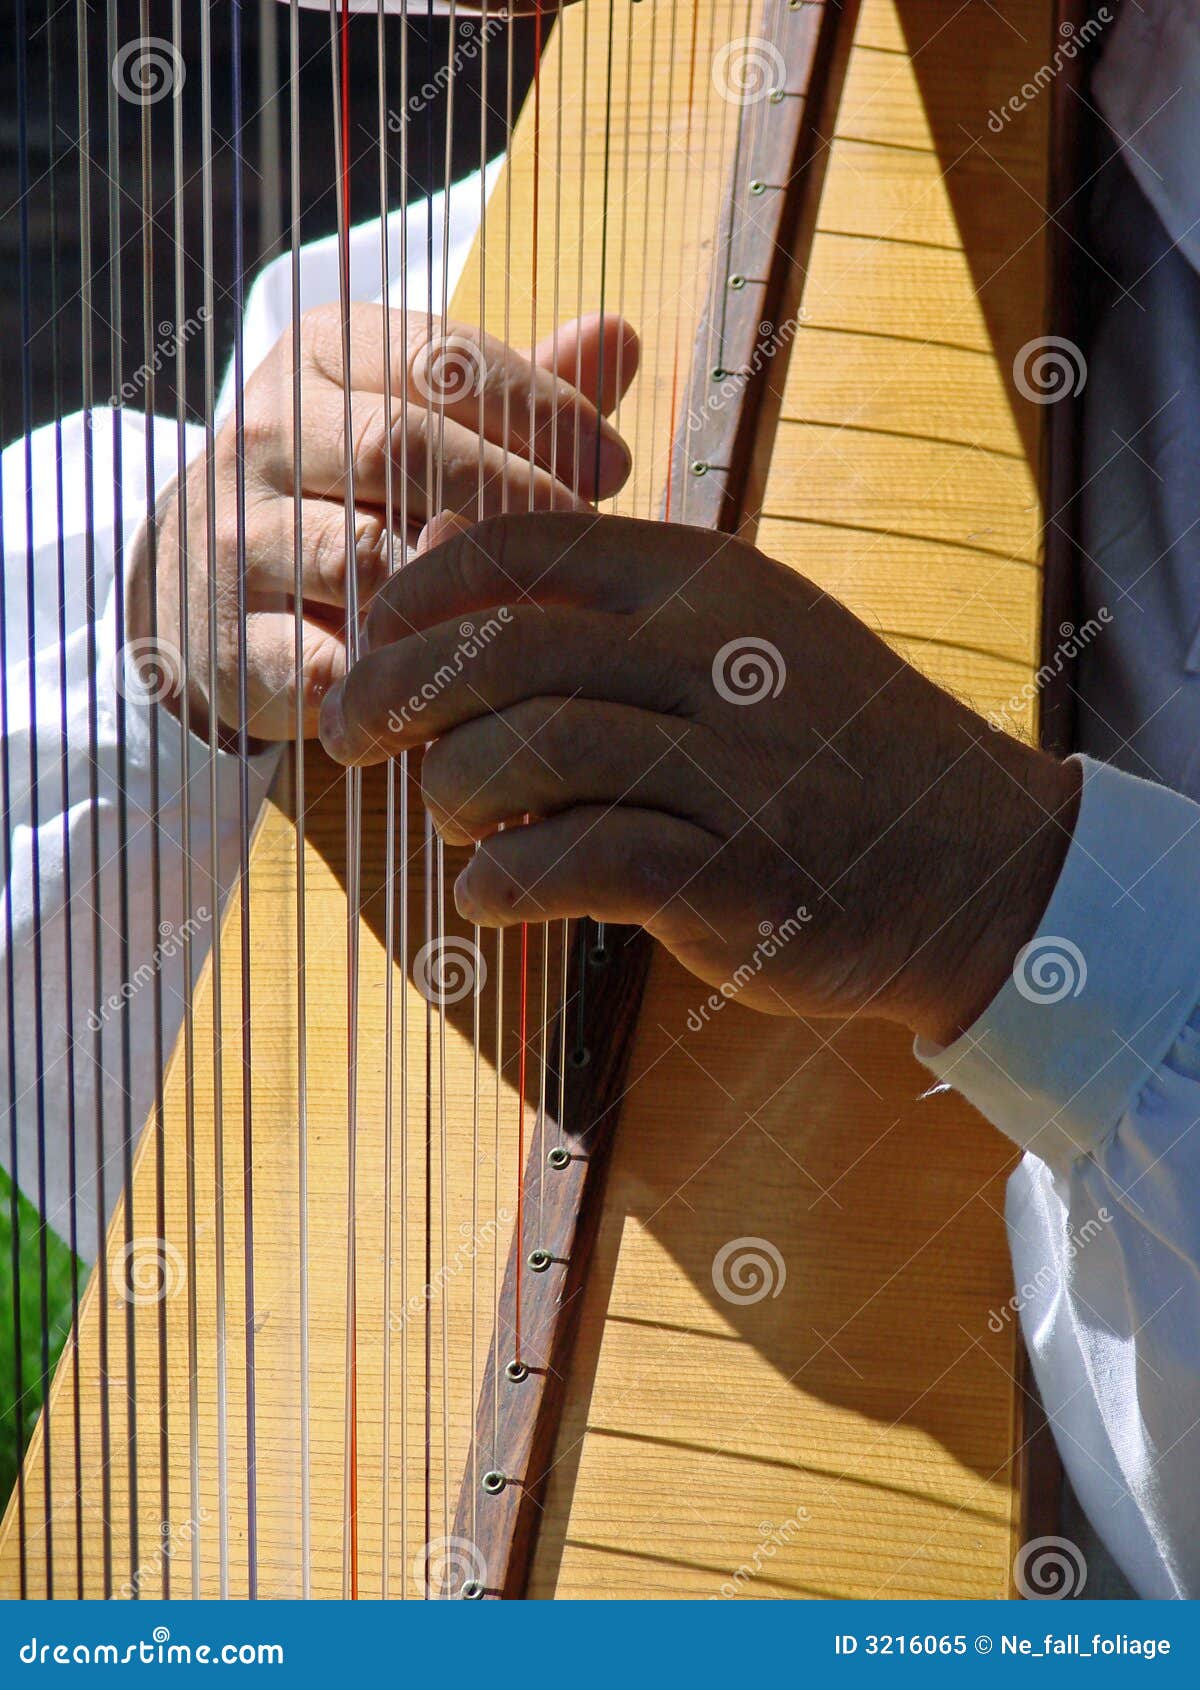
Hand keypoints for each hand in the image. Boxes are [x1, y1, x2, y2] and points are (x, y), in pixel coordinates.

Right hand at [124, 308, 634, 742]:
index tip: (611, 466)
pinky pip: (326, 661)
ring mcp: (235, 537)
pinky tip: (466, 683)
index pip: (441, 356)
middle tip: (584, 544)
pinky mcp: (230, 641)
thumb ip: (520, 390)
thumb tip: (619, 336)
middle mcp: (264, 431)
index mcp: (324, 351)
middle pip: (399, 447)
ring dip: (462, 590)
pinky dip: (400, 676)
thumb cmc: (355, 492)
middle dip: (511, 496)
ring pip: (361, 557)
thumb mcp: (426, 418)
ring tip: (539, 611)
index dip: (540, 411)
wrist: (205, 585)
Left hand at [318, 512, 1080, 1043]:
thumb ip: (603, 599)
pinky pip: (578, 863)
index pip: (517, 550)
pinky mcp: (736, 874)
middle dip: (394, 692)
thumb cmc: (824, 745)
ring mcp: (731, 766)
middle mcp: (712, 656)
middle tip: (349, 734)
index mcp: (702, 581)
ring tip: (452, 817)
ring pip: (528, 750)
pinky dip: (502, 881)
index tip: (367, 646)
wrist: (970, 858)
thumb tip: (447, 559)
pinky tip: (489, 893)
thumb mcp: (736, 635)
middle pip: (502, 649)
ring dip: (452, 790)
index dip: (413, 598)